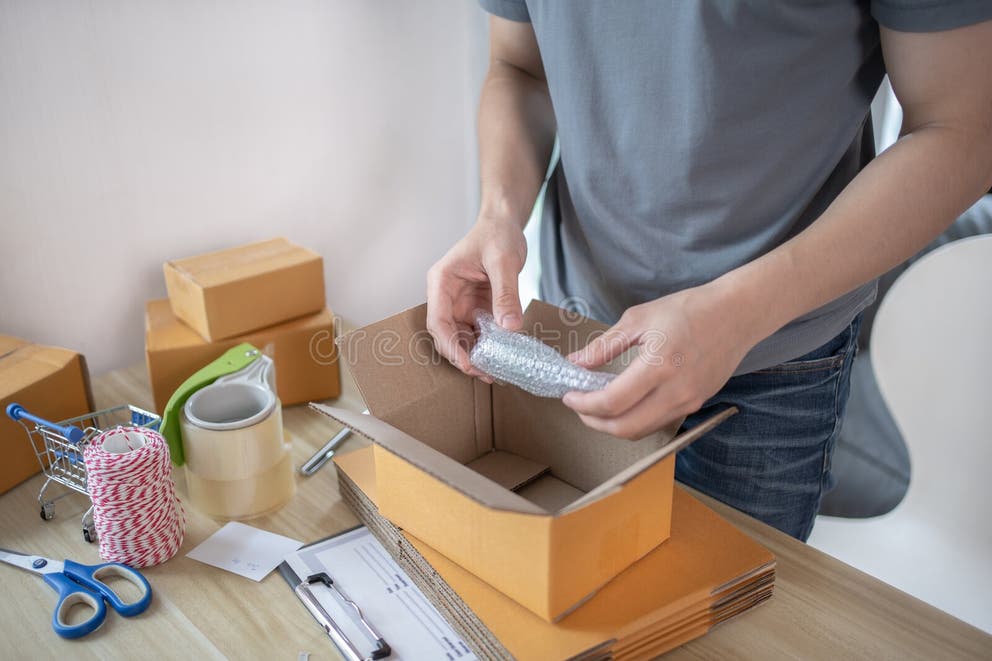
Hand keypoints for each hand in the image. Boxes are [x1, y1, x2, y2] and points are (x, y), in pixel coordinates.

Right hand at [427, 216, 527, 376]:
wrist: (504, 224)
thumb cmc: (497, 234)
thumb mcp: (503, 262)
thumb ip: (506, 294)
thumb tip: (510, 327)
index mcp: (441, 282)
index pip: (437, 320)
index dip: (449, 345)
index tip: (466, 363)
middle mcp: (447, 296)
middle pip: (446, 335)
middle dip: (462, 357)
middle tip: (484, 373)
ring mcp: (461, 304)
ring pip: (462, 338)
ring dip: (475, 356)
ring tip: (494, 372)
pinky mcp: (476, 308)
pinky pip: (479, 333)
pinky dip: (488, 347)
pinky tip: (501, 358)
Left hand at [562, 284, 755, 439]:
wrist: (736, 314)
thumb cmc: (688, 309)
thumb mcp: (639, 319)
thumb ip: (604, 346)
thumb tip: (575, 363)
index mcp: (658, 366)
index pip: (612, 402)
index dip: (584, 404)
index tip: (569, 396)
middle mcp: (676, 391)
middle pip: (625, 428)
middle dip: (594, 422)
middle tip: (579, 406)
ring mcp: (689, 402)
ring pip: (642, 431)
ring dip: (614, 425)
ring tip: (598, 406)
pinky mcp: (696, 404)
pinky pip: (658, 422)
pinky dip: (636, 419)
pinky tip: (625, 403)